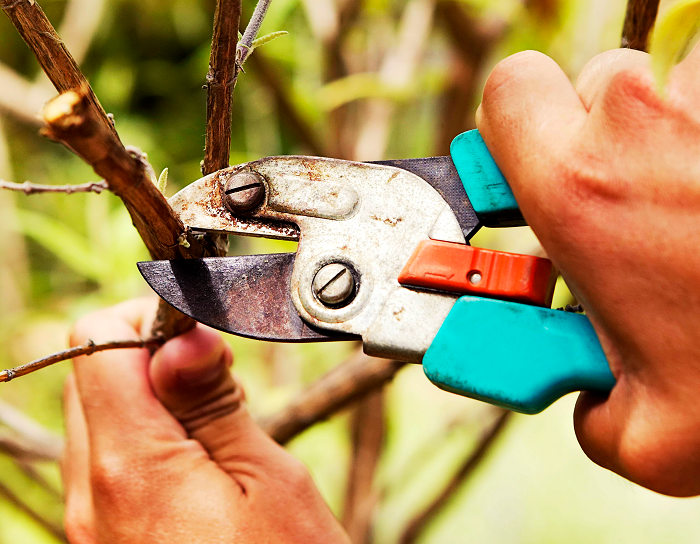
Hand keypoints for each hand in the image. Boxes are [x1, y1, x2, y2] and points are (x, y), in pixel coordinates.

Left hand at [62, 299, 349, 542]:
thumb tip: (181, 333)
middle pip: (91, 379)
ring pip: (98, 421)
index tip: (201, 337)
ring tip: (218, 428)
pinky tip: (200, 466)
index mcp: (129, 468)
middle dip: (151, 359)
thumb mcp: (266, 481)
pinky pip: (108, 467)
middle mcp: (91, 498)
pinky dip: (148, 443)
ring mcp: (92, 526)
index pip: (97, 344)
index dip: (150, 321)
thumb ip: (212, 403)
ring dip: (153, 402)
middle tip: (218, 382)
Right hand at [476, 47, 699, 495]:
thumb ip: (588, 412)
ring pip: (673, 82)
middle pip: (599, 82)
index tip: (538, 160)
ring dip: (678, 131)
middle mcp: (647, 126)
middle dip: (608, 129)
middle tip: (637, 196)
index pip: (509, 91)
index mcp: (580, 193)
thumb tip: (589, 400)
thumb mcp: (647, 441)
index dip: (515, 122)